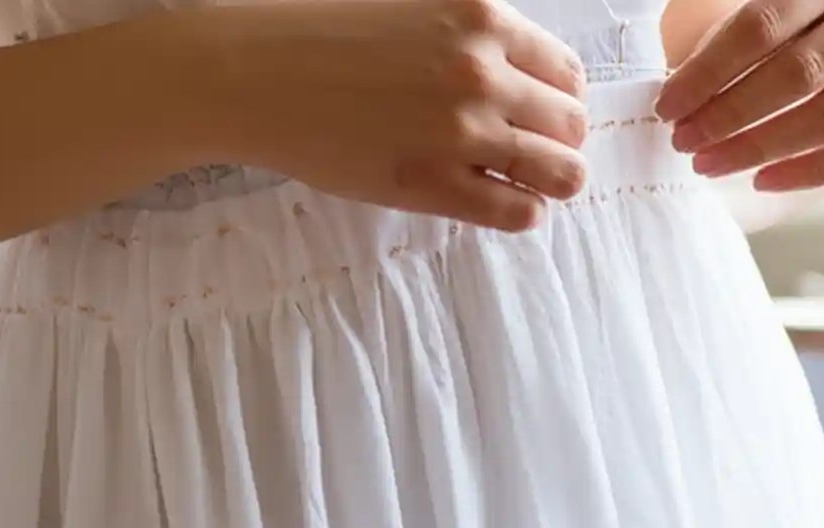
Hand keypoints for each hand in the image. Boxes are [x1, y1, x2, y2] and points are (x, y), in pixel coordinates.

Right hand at [202, 0, 588, 230]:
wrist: (251, 72)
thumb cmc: (320, 32)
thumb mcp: (414, 3)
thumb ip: (472, 30)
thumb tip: (517, 69)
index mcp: (482, 17)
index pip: (567, 73)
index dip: (558, 99)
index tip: (539, 113)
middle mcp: (483, 72)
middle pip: (572, 124)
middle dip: (559, 141)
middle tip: (529, 152)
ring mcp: (462, 132)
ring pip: (561, 173)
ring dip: (551, 181)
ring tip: (525, 183)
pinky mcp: (434, 184)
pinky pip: (516, 211)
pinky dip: (521, 212)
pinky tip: (501, 202)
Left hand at [653, 0, 823, 190]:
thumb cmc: (822, 11)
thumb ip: (738, 27)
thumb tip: (674, 81)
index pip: (761, 27)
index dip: (708, 72)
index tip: (667, 107)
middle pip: (795, 75)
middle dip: (729, 116)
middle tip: (683, 142)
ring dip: (759, 149)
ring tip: (709, 164)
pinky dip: (808, 172)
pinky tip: (762, 180)